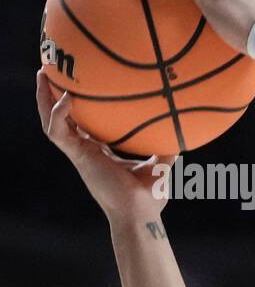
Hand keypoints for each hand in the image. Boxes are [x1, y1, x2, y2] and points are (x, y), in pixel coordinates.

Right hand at [36, 72, 174, 222]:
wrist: (140, 214)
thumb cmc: (148, 199)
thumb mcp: (158, 168)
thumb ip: (165, 151)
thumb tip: (180, 136)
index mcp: (99, 153)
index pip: (82, 126)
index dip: (76, 110)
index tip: (76, 90)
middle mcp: (85, 151)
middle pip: (61, 119)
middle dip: (51, 97)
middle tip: (49, 72)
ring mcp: (79, 154)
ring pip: (51, 122)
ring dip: (44, 99)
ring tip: (43, 75)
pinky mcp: (78, 157)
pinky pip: (58, 132)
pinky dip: (58, 115)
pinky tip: (66, 98)